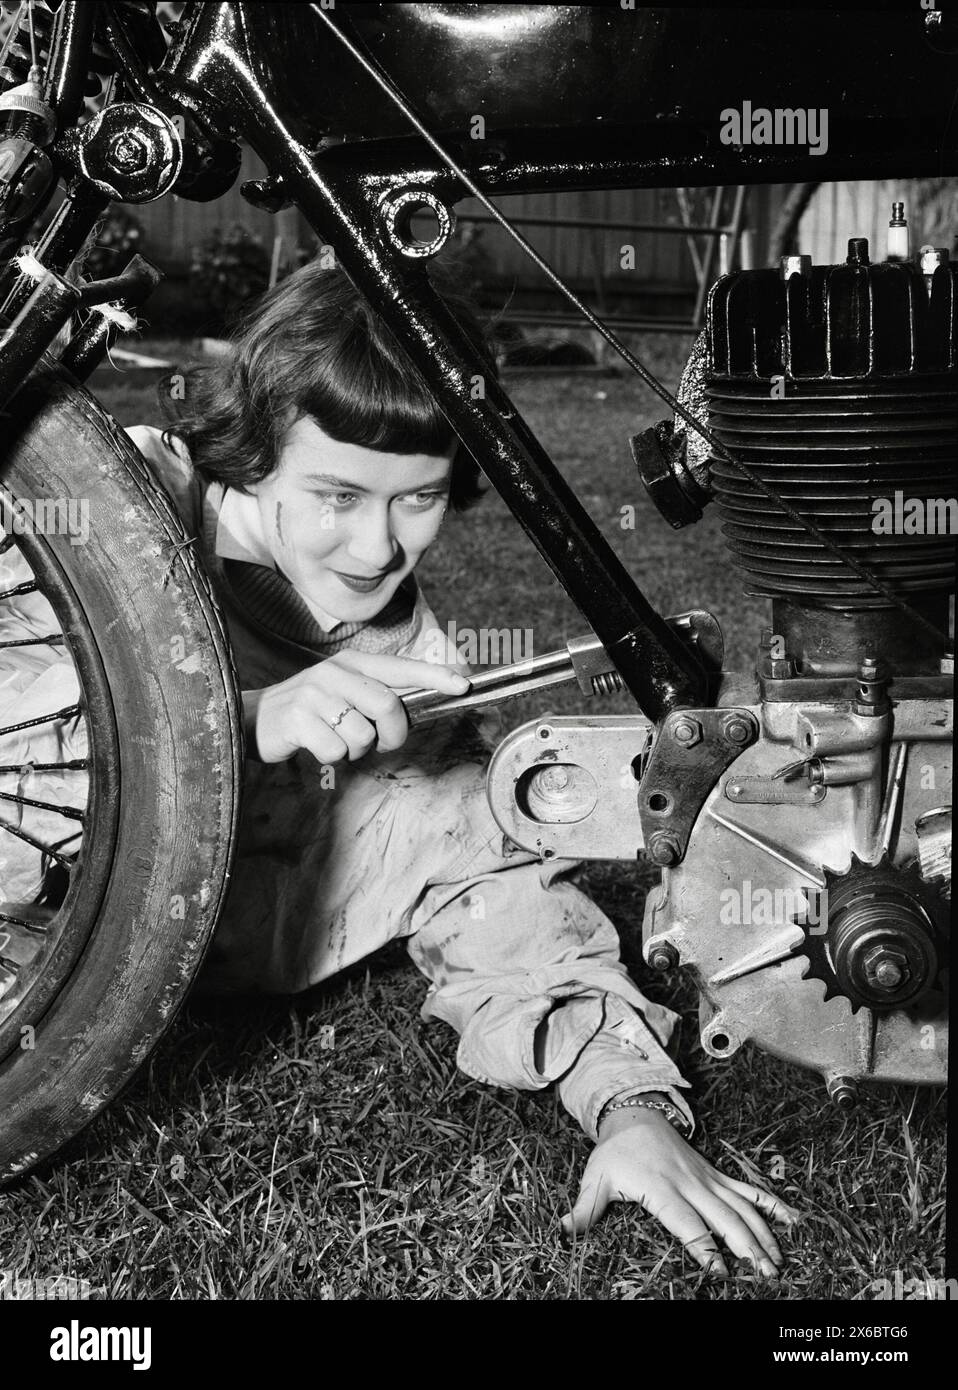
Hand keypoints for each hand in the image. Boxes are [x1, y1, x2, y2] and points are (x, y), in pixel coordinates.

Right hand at [244, 649, 469, 763]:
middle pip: (388, 705)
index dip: (435, 676)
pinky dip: (332, 758)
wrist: (253, 719)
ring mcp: (314, 695)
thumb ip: (377, 697)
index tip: (464, 684)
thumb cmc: (310, 712)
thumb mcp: (343, 694)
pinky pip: (336, 751)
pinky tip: (315, 746)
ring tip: (336, 741)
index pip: (402, 667)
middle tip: (380, 743)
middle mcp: (334, 673)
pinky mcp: (297, 720)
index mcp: (351, 665)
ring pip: (363, 734)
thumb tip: (418, 709)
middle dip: (392, 733)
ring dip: (356, 750)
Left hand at [561, 1106, 799, 1277]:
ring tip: (780, 1263)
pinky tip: (795, 1221)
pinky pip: (749, 1190)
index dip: (704, 1247)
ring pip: (742, 1207)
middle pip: (724, 1219)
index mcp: (662, 1188)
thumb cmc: (615, 1152)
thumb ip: (584, 1209)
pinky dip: (773, 1204)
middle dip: (746, 1248)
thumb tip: (562, 1232)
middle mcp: (691, 1184)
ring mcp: (708, 1179)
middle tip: (766, 1276)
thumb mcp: (596, 1179)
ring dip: (764, 1234)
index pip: (687, 1223)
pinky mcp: (717, 1175)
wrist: (635, 1113)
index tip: (720, 1272)